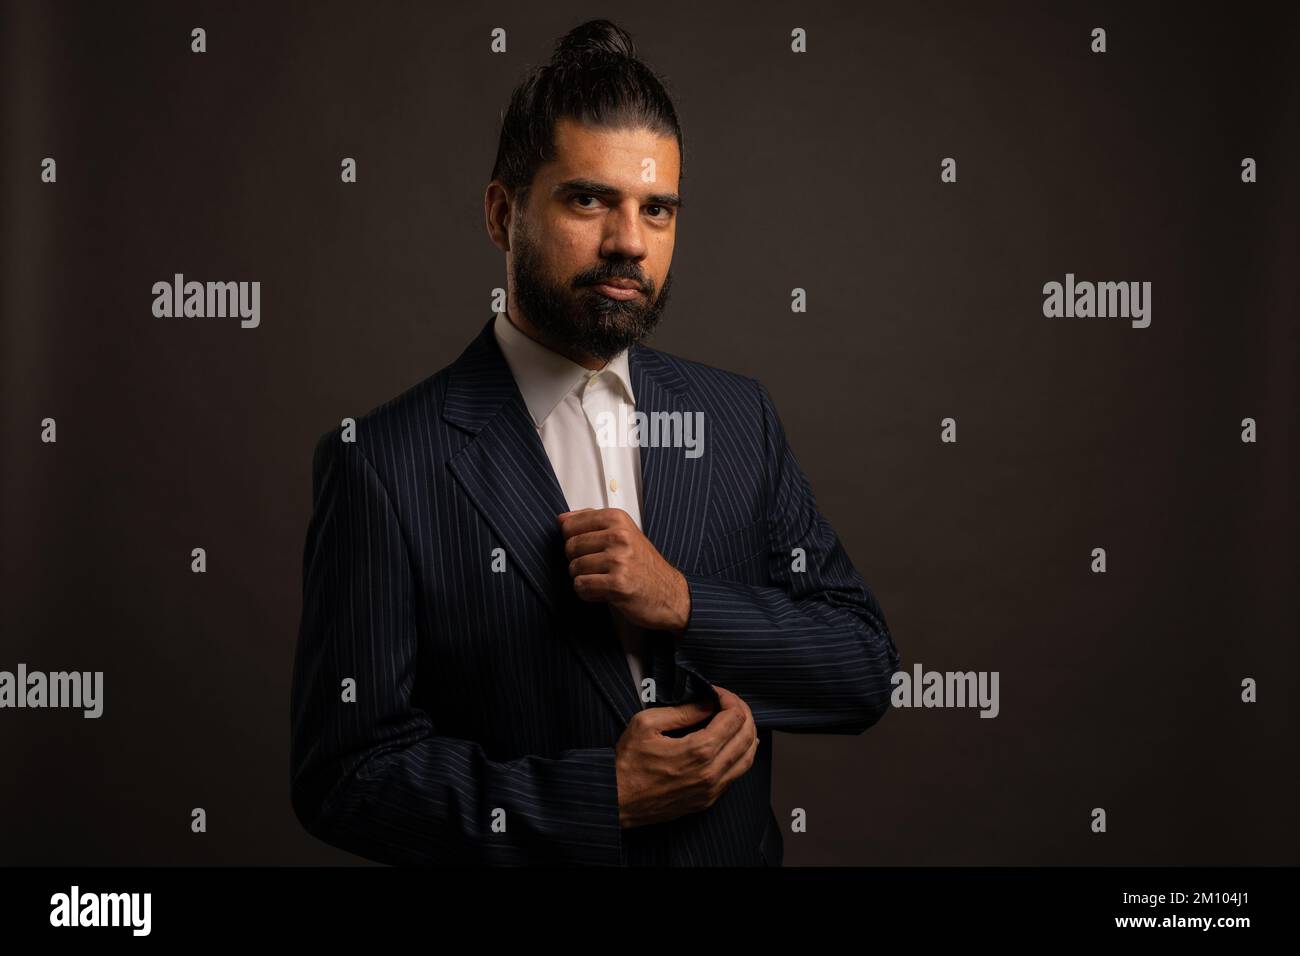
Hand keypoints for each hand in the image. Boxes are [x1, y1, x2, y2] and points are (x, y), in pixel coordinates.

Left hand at [558, 507, 690, 631]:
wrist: (669, 593)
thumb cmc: (644, 565)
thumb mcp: (623, 533)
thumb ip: (592, 522)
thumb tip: (562, 519)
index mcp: (617, 519)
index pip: (569, 525)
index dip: (572, 540)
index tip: (588, 548)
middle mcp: (619, 536)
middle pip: (570, 547)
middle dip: (577, 561)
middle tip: (597, 568)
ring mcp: (619, 560)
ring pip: (574, 568)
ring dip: (583, 578)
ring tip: (602, 580)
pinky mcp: (618, 584)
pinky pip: (582, 586)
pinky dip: (587, 593)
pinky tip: (603, 591)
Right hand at [614, 685, 758, 827]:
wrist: (616, 801)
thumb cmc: (627, 764)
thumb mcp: (646, 724)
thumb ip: (681, 711)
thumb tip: (707, 704)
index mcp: (698, 751)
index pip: (734, 717)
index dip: (730, 699)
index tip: (717, 693)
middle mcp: (711, 772)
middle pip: (747, 736)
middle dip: (743, 713)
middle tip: (730, 702)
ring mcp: (711, 790)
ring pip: (747, 759)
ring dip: (748, 735)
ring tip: (738, 720)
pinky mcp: (707, 801)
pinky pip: (735, 776)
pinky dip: (741, 756)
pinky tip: (733, 746)